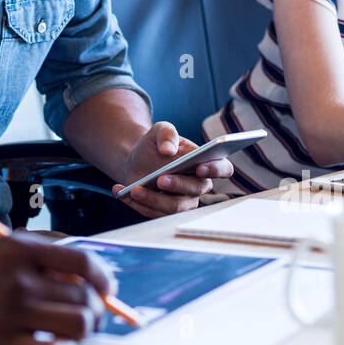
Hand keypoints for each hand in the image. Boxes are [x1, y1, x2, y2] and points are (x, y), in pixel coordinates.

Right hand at [0, 233, 113, 344]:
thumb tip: (76, 275)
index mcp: (18, 249)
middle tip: (93, 315)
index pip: (84, 262)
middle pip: (84, 296)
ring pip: (77, 324)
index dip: (104, 279)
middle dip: (96, 308)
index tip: (107, 289)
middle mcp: (18, 278)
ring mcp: (9, 312)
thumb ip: (31, 257)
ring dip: (85, 329)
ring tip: (77, 330)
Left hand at [111, 121, 233, 217]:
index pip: (223, 168)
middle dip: (177, 185)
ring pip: (173, 208)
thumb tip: (169, 150)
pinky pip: (153, 213)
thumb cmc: (156, 144)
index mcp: (205, 162)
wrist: (137, 158)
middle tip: (159, 179)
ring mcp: (183, 202)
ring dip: (152, 199)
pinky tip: (120, 192)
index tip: (200, 166)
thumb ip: (167, 134)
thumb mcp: (160, 130)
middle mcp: (198, 185)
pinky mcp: (163, 212)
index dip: (216, 169)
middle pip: (194, 191)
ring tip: (134, 189)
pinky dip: (135, 204)